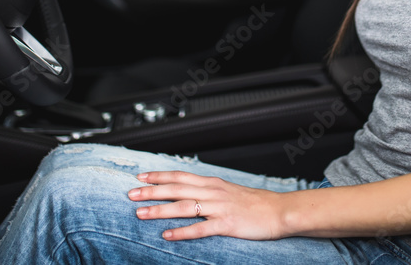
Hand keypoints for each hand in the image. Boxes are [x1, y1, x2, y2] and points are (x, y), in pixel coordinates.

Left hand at [128, 171, 287, 240]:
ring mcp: (219, 208)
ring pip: (184, 207)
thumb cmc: (255, 203)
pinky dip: (182, 232)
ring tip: (141, 213)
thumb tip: (189, 192)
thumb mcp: (228, 191)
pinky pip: (201, 229)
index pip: (180, 176)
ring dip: (160, 210)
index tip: (140, 177)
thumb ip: (208, 191)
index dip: (159, 176)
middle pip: (176, 189)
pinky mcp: (227, 225)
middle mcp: (213, 192)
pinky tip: (168, 235)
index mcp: (213, 183)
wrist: (279, 211)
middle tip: (131, 194)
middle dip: (152, 191)